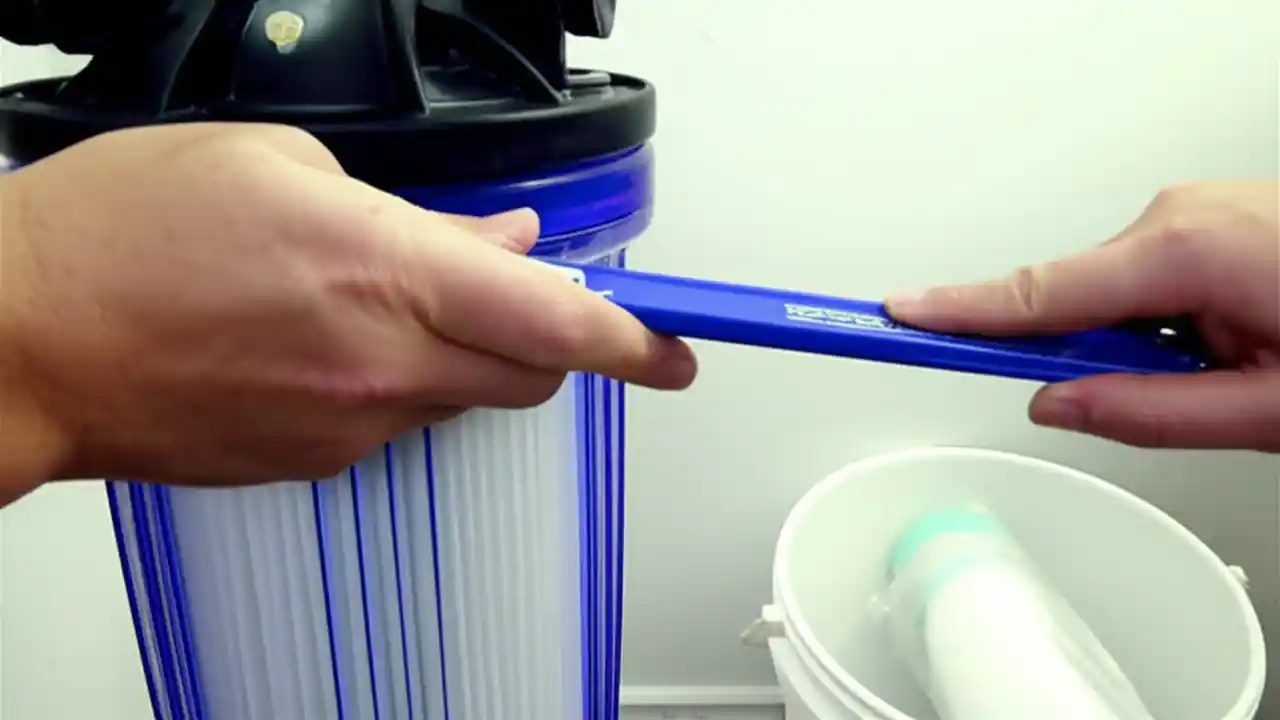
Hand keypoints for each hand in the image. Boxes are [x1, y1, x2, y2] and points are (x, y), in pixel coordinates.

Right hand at [0, 123, 694, 500]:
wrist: (18, 339)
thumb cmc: (120, 237)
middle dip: (547, 340)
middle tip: (518, 297)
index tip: (676, 351)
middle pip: (530, 375)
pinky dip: (396, 385)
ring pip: (462, 399)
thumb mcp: (280, 169)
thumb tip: (499, 242)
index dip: (635, 342)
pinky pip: (396, 426)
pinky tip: (326, 344)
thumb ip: (418, 214)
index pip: (557, 323)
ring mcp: (348, 427)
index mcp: (384, 269)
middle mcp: (381, 363)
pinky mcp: (314, 466)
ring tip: (374, 300)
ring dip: (458, 354)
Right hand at [885, 181, 1279, 451]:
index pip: (1037, 296)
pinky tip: (1237, 334)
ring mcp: (1195, 210)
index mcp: (1187, 251)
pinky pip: (1147, 275)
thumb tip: (1056, 406)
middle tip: (1185, 394)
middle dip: (1096, 357)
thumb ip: (1156, 414)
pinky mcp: (1207, 217)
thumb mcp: (1270, 405)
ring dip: (1146, 342)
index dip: (957, 313)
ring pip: (1114, 294)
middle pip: (1074, 300)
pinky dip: (1165, 317)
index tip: (892, 317)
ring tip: (1240, 363)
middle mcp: (1178, 216)